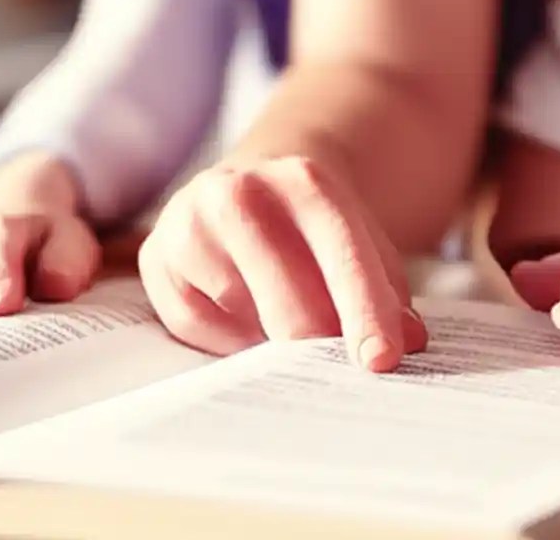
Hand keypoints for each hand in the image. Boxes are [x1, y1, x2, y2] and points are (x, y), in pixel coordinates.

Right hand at [138, 156, 427, 371]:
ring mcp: (191, 222)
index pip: (342, 255)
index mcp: (306, 182)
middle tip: (337, 377)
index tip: (381, 360)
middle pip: (288, 295)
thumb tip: (404, 342)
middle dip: (319, 346)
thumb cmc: (313, 233)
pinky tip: (243, 326)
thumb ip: (386, 292)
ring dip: (269, 341)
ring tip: (287, 337)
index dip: (365, 311)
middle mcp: (242, 192)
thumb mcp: (360, 246)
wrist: (247, 190)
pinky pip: (195, 325)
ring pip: (240, 311)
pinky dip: (226, 339)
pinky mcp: (156, 256)